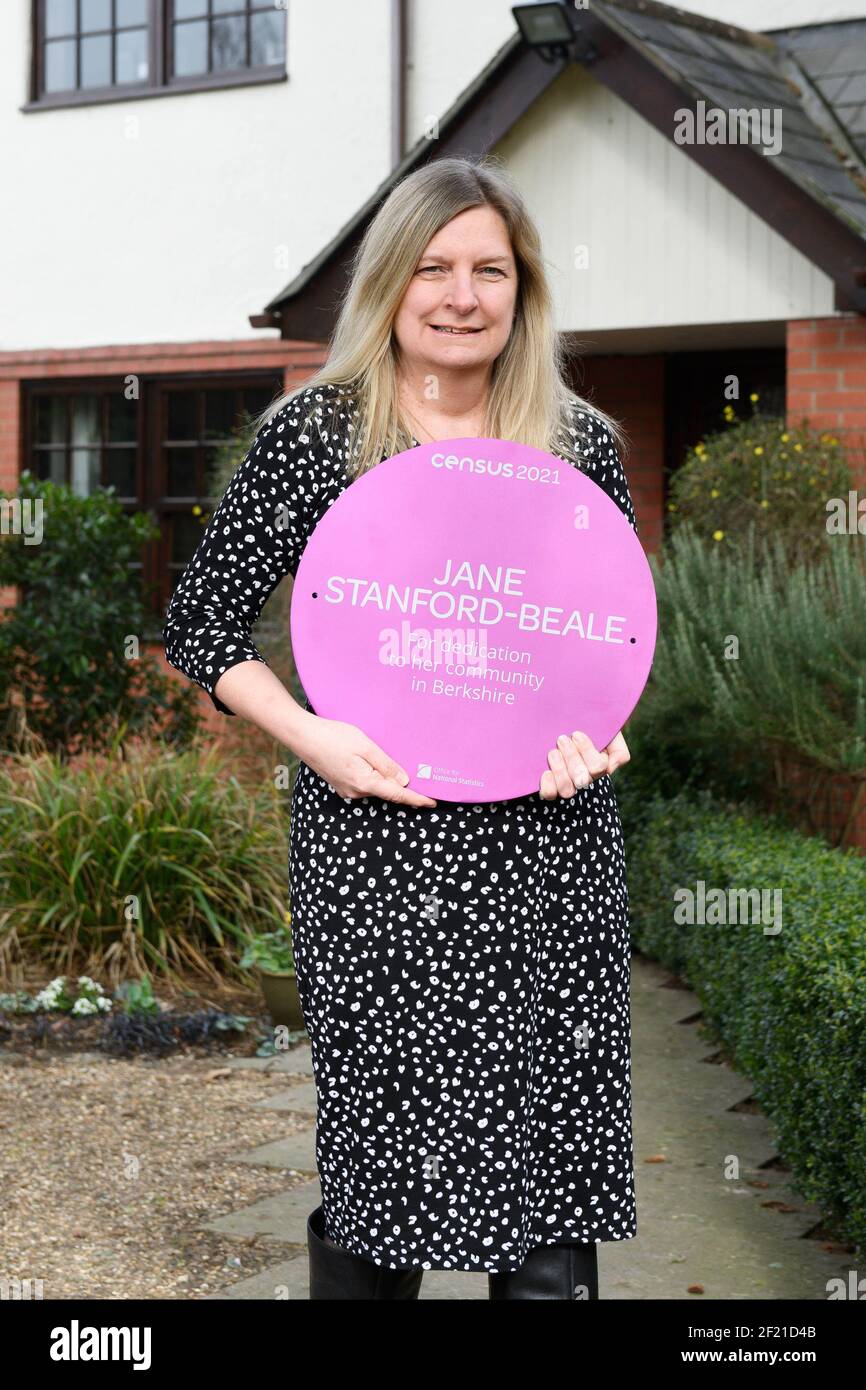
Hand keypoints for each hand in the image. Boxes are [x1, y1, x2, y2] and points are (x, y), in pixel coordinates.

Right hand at [297, 716, 436, 807]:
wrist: (302, 735)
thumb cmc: (333, 736)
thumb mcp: (365, 746)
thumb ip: (386, 765)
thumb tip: (404, 781)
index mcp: (364, 783)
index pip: (397, 795)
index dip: (417, 799)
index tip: (433, 802)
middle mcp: (355, 792)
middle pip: (387, 793)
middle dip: (405, 790)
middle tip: (426, 783)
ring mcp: (346, 790)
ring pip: (375, 787)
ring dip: (389, 781)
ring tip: (404, 771)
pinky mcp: (341, 784)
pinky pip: (365, 784)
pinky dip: (376, 778)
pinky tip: (379, 768)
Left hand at [539, 729, 629, 800]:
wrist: (566, 716)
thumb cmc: (588, 723)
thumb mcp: (608, 730)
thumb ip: (618, 749)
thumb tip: (610, 767)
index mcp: (600, 765)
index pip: (599, 767)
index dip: (586, 751)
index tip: (577, 733)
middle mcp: (585, 777)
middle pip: (582, 779)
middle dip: (571, 757)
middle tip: (562, 739)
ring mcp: (568, 782)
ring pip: (568, 790)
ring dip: (560, 770)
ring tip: (553, 752)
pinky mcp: (550, 785)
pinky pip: (550, 794)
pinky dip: (548, 785)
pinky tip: (546, 771)